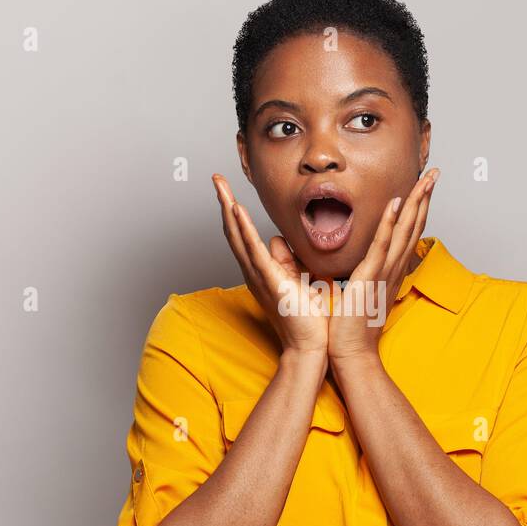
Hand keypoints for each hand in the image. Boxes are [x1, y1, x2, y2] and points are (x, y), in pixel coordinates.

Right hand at [213, 173, 328, 357]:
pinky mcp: (269, 281)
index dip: (234, 211)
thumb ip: (286, 259)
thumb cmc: (307, 319)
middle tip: (216, 179)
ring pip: (238, 236)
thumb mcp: (297, 280)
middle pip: (233, 231)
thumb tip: (278, 240)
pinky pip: (252, 250)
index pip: (243, 235)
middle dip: (224, 203)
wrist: (310, 346)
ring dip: (228, 208)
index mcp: (260, 272)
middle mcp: (253, 272)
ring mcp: (258, 276)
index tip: (229, 189)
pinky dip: (243, 229)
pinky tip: (235, 211)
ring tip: (220, 186)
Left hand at [327, 167, 437, 363]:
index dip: (417, 208)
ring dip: (416, 203)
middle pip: (413, 226)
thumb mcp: (355, 293)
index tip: (423, 186)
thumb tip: (356, 263)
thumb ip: (357, 274)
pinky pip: (382, 245)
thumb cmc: (350, 328)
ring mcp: (384, 272)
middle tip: (435, 173)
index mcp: (389, 271)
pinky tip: (396, 203)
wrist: (351, 353)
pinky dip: (390, 223)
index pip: (406, 233)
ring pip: (404, 230)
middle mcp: (392, 268)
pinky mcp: (370, 277)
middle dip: (425, 198)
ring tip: (426, 179)